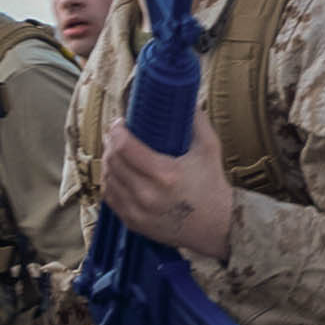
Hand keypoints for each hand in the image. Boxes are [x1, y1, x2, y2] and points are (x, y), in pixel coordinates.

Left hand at [97, 119, 240, 262]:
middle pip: (113, 161)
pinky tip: (118, 173)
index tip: (121, 122)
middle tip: (117, 134)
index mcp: (165, 174)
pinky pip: (110, 198)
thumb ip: (196, 120)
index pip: (125, 147)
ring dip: (109, 162)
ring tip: (117, 152)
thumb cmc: (213, 185)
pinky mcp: (134, 223)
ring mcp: (138, 212)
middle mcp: (147, 195)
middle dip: (111, 143)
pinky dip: (110, 182)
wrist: (217, 226)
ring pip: (108, 179)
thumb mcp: (210, 147)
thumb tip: (184, 98)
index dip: (117, 130)